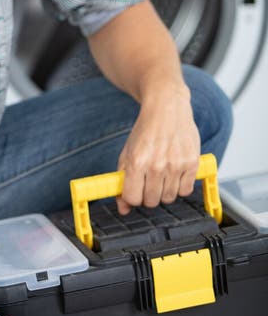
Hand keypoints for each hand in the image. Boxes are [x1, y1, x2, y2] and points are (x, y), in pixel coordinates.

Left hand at [116, 83, 200, 214]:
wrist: (167, 107)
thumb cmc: (146, 130)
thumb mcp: (128, 152)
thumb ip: (123, 180)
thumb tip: (123, 208)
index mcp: (137, 161)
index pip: (132, 198)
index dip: (132, 197)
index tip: (134, 191)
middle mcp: (157, 164)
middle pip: (151, 201)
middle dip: (148, 195)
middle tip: (148, 181)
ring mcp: (176, 165)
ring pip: (169, 198)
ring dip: (164, 191)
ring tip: (162, 175)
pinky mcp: (192, 163)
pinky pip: (186, 191)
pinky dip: (180, 187)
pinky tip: (175, 173)